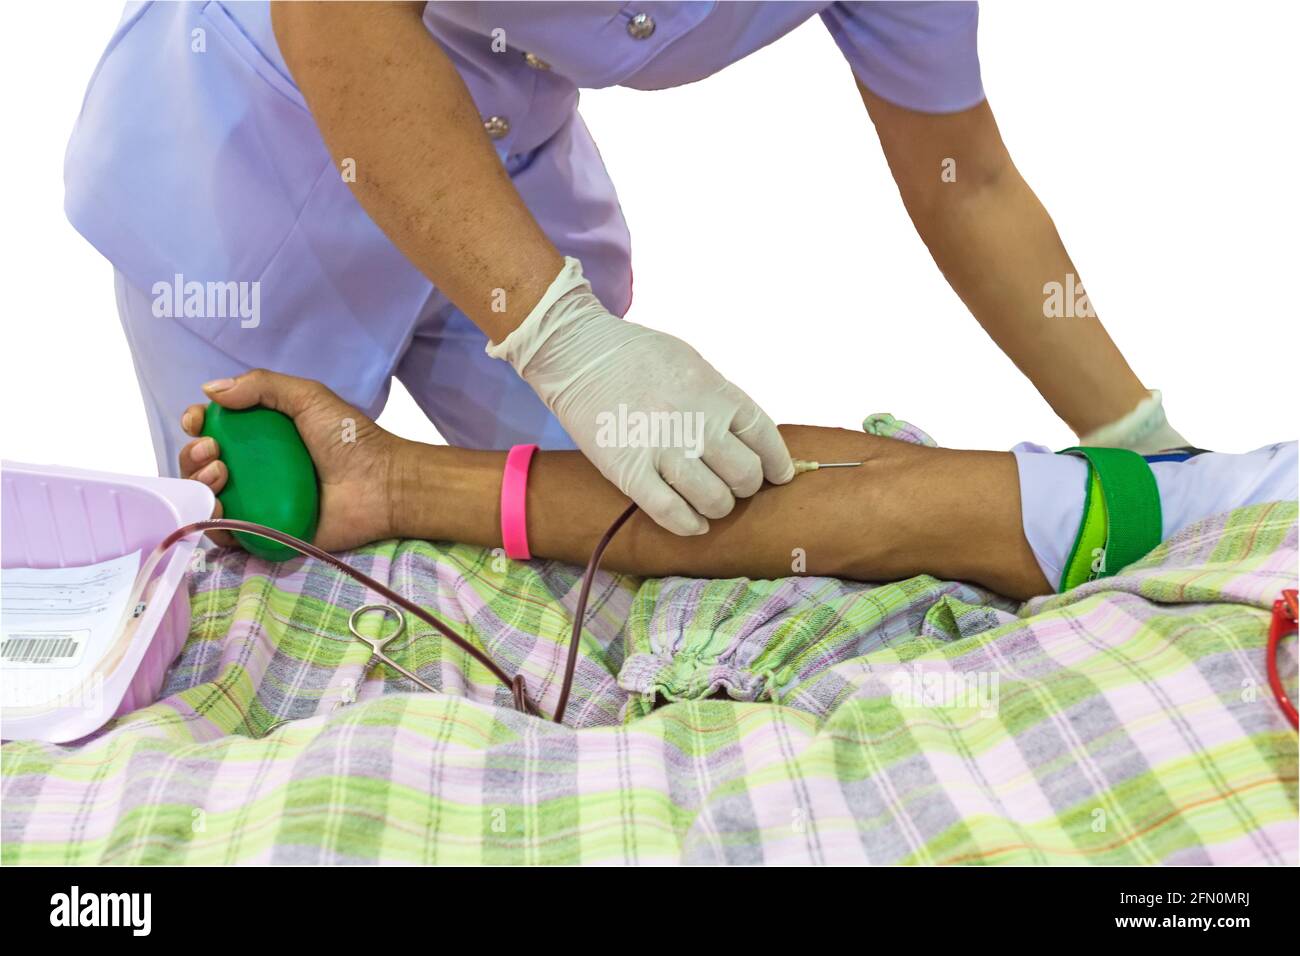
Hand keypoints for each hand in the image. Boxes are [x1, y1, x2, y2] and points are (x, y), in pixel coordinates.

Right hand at [178, 369, 407, 551]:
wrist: (382, 485)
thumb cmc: (350, 439)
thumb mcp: (308, 397)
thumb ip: (263, 385)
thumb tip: (210, 388)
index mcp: (261, 435)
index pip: (213, 429)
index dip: (198, 424)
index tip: (198, 421)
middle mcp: (254, 468)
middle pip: (201, 463)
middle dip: (193, 455)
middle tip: (215, 451)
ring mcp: (258, 502)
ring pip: (206, 498)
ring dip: (197, 485)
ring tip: (219, 474)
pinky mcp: (265, 532)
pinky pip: (227, 533)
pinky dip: (212, 521)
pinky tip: (219, 506)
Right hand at [488, 258, 793, 534]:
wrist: (578, 352)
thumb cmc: (637, 355)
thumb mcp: (694, 364)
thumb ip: (721, 400)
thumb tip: (747, 437)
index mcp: (716, 393)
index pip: (765, 439)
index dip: (776, 464)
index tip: (777, 476)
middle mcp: (696, 422)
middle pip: (745, 476)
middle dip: (745, 487)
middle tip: (732, 485)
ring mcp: (662, 448)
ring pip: (714, 501)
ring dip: (717, 507)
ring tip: (709, 501)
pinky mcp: (628, 471)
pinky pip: (671, 513)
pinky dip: (689, 524)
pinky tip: (692, 522)